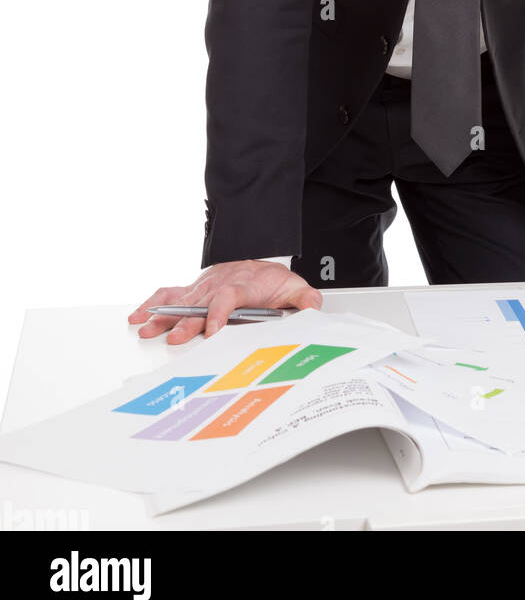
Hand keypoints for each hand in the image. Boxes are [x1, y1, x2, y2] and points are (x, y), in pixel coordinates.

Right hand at [128, 260, 323, 343]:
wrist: (259, 260)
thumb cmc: (272, 279)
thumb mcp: (295, 286)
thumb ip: (304, 299)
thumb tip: (312, 308)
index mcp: (243, 284)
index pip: (229, 297)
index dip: (220, 313)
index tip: (213, 331)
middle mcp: (219, 284)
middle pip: (201, 303)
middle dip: (188, 322)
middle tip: (176, 339)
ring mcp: (204, 286)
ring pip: (182, 300)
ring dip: (164, 315)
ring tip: (146, 329)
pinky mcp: (194, 290)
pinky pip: (170, 294)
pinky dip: (152, 303)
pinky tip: (138, 315)